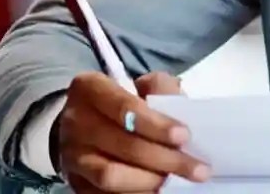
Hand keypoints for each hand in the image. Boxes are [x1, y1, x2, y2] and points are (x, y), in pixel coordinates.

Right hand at [57, 71, 209, 192]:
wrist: (85, 127)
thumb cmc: (121, 103)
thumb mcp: (140, 86)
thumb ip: (159, 88)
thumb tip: (177, 105)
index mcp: (89, 89)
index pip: (124, 107)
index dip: (156, 124)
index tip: (184, 136)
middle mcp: (75, 122)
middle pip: (123, 145)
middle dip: (164, 159)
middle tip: (197, 169)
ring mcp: (72, 155)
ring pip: (110, 175)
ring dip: (149, 181)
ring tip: (176, 183)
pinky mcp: (76, 182)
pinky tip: (157, 192)